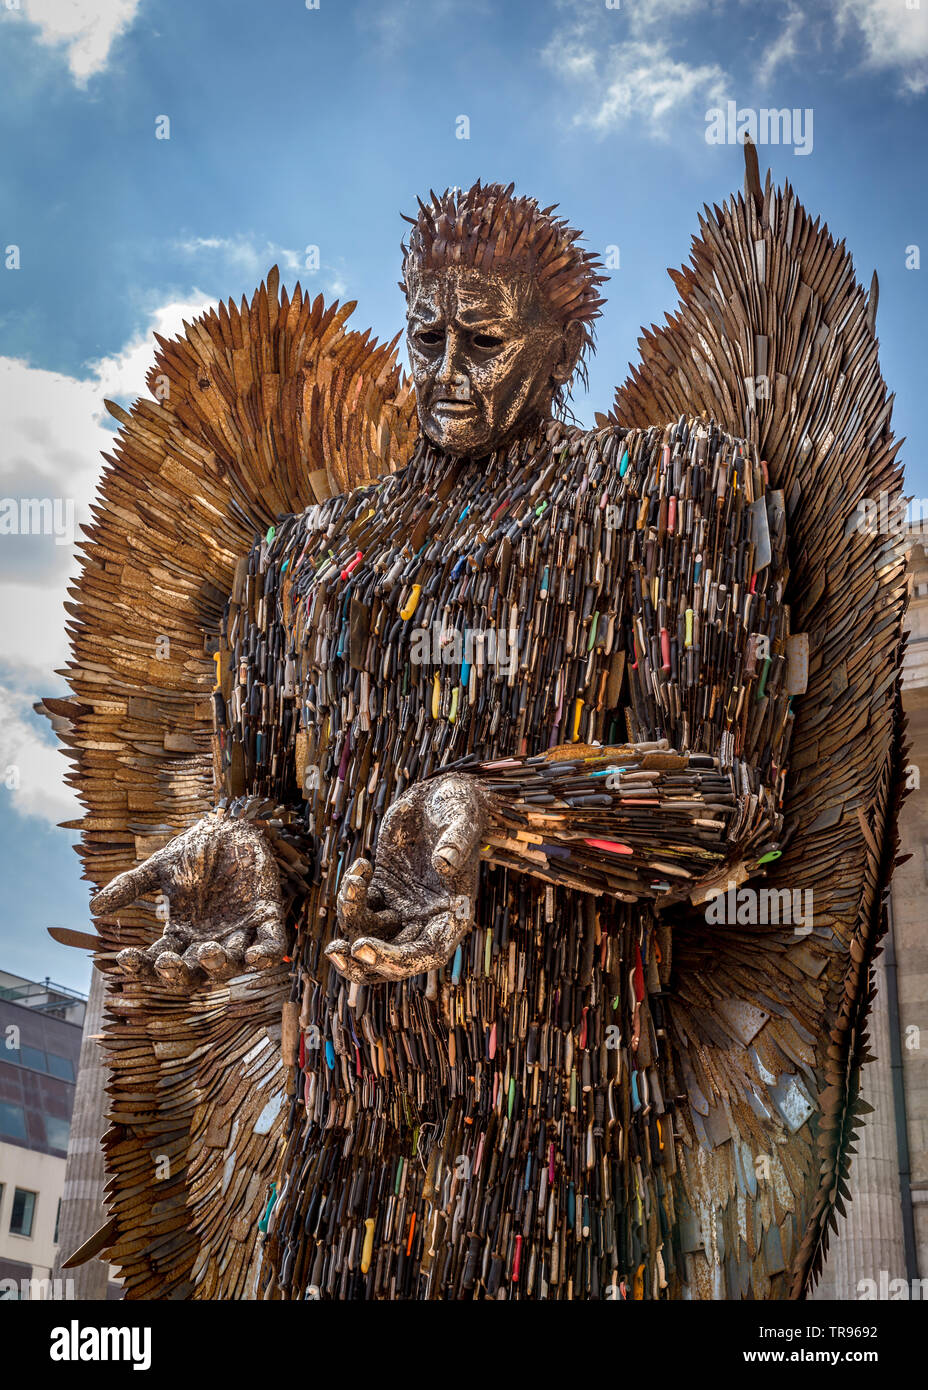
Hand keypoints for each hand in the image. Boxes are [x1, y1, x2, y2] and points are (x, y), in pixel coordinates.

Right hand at [90, 811, 285, 987]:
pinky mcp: (267, 916)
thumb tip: (94, 907)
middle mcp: (209, 941)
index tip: (124, 957)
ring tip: (209, 951)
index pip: (158, 963)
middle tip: (167, 962)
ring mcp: (239, 932)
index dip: (142, 967)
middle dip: (179, 974)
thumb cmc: (196, 848)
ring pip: (230, 965)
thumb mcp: (160, 867)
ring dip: (219, 964)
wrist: (233, 824)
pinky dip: (266, 955)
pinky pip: (272, 946)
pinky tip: (255, 956)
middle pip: (193, 974)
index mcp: (182, 934)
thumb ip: (131, 885)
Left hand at [325, 773, 487, 984]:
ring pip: (370, 934)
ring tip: (353, 882)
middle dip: (363, 960)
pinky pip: (361, 905)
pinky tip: (361, 865)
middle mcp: (426, 918)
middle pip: (393, 959)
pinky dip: (352, 892)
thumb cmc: (459, 807)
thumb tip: (444, 863)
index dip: (396, 959)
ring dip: (351, 918)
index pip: (426, 953)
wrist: (441, 794)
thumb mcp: (463, 819)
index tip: (363, 946)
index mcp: (452, 915)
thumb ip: (457, 842)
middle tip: (336, 950)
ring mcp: (403, 905)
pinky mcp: (384, 889)